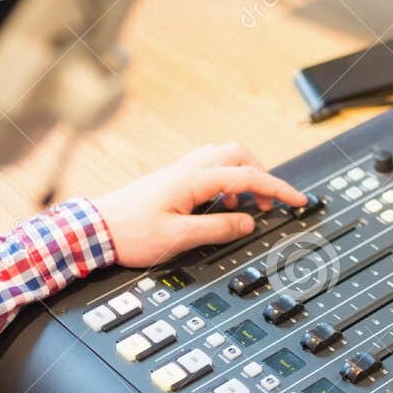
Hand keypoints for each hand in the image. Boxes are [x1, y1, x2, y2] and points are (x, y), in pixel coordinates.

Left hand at [91, 143, 307, 266]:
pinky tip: (220, 206)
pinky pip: (210, 170)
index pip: (248, 177)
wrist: (94, 229)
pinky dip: (226, 182)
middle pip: (239, 155)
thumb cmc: (129, 232)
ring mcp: (180, 172)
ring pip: (224, 159)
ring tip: (246, 207)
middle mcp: (189, 170)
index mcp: (194, 180)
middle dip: (262, 175)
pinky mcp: (172, 180)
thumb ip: (217, 228)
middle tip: (270, 203)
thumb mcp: (178, 237)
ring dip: (243, 177)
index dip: (277, 189)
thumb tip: (246, 221)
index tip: (297, 200)